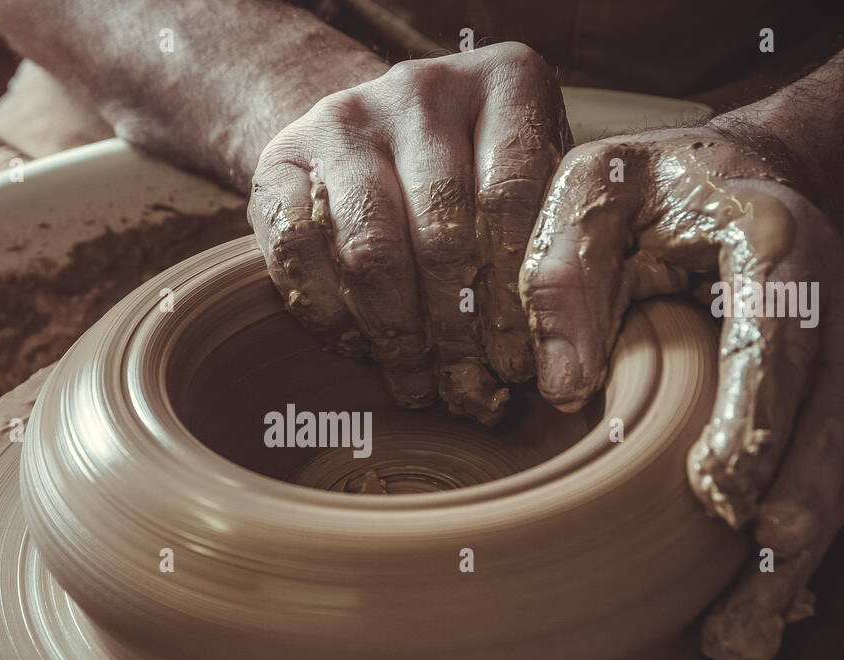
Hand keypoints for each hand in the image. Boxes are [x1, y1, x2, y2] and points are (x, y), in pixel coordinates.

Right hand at [248, 42, 570, 424]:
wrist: (370, 134)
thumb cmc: (475, 179)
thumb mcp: (532, 190)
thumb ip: (549, 250)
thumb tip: (564, 365)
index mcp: (506, 83)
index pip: (514, 198)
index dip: (514, 295)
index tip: (518, 365)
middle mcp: (424, 88)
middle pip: (442, 231)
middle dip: (456, 331)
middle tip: (467, 391)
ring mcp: (345, 118)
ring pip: (371, 249)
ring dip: (396, 333)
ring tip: (416, 383)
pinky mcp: (279, 159)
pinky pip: (299, 253)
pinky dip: (331, 316)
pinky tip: (361, 348)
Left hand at [518, 128, 843, 659]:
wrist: (742, 173)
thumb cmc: (655, 183)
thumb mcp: (596, 183)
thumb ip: (567, 262)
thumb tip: (563, 384)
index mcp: (775, 247)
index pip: (778, 342)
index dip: (756, 423)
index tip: (722, 501)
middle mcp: (825, 312)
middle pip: (823, 433)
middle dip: (783, 527)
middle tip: (734, 613)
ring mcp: (832, 364)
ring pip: (831, 474)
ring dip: (790, 564)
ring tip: (739, 641)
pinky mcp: (817, 402)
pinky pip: (818, 481)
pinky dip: (792, 549)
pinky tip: (756, 609)